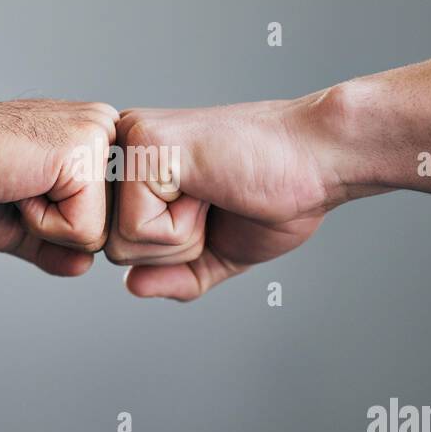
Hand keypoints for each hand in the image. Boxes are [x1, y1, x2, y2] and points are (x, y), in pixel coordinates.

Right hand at [0, 94, 118, 275]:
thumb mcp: (14, 227)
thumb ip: (53, 246)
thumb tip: (85, 266)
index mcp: (88, 143)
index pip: (103, 223)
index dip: (55, 231)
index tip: (15, 193)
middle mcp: (103, 132)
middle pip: (109, 231)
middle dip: (55, 231)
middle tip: (14, 189)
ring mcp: (99, 136)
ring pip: (101, 234)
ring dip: (47, 227)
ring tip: (15, 186)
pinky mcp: (86, 150)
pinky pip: (84, 231)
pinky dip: (41, 225)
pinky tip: (17, 186)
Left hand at [105, 88, 370, 299]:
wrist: (318, 160)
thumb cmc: (278, 194)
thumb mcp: (218, 251)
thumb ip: (175, 274)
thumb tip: (132, 287)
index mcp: (137, 166)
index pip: (118, 246)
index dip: (171, 253)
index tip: (212, 209)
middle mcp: (124, 148)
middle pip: (112, 249)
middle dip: (173, 250)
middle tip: (215, 203)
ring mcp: (129, 144)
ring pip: (119, 246)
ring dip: (181, 238)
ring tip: (213, 193)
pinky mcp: (143, 147)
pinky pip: (135, 230)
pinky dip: (182, 228)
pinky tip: (209, 189)